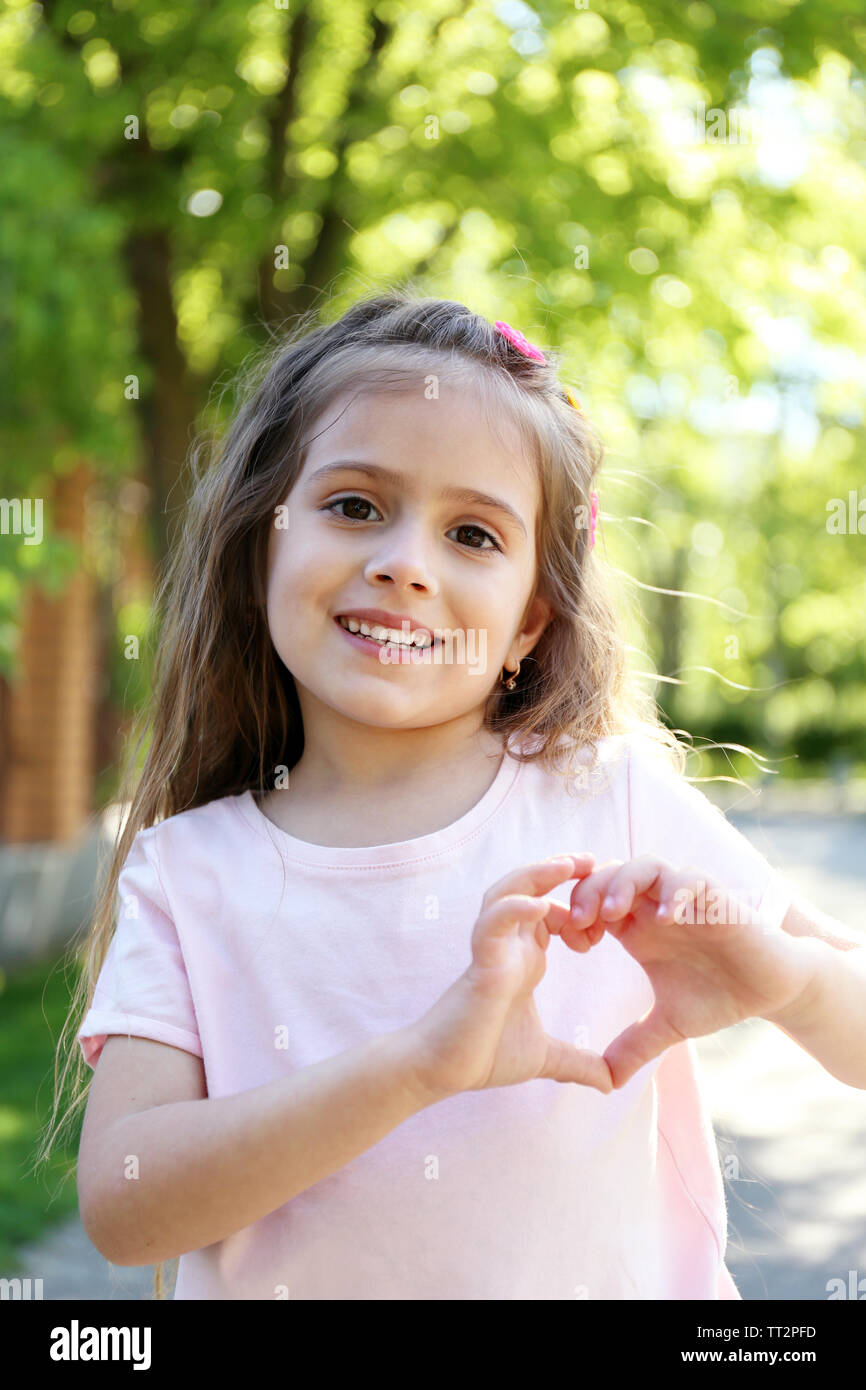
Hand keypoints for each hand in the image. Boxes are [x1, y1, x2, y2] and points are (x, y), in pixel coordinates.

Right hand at [409, 854, 613, 1100]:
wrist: (445, 1070)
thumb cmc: (483, 1055)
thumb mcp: (545, 1057)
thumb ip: (577, 1062)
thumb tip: (611, 1082)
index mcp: (524, 959)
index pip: (552, 912)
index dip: (580, 905)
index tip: (613, 909)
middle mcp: (508, 946)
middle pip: (530, 889)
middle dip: (559, 870)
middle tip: (594, 860)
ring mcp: (492, 950)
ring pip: (509, 892)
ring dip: (536, 875)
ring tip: (569, 864)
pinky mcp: (480, 962)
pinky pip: (494, 923)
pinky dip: (514, 908)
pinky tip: (541, 905)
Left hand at [557, 855, 817, 1088]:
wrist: (772, 989)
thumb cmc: (719, 996)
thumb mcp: (668, 1024)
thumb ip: (635, 1045)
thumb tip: (605, 1083)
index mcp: (636, 928)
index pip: (591, 901)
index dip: (574, 915)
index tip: (572, 945)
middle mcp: (654, 906)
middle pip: (608, 873)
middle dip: (589, 893)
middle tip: (581, 923)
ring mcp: (684, 897)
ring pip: (644, 866)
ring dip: (623, 883)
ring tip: (613, 914)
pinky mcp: (716, 897)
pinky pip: (689, 878)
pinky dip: (673, 891)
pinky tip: (665, 918)